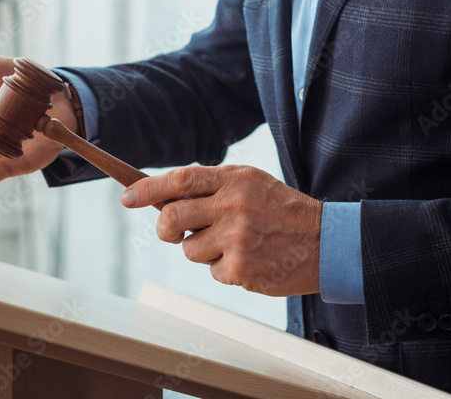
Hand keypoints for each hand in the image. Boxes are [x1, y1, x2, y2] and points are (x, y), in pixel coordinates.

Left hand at [121, 165, 321, 295]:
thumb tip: (166, 197)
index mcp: (234, 179)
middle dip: (164, 229)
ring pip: (188, 250)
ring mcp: (236, 238)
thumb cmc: (281, 210)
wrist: (324, 241)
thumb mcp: (251, 183)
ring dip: (202, 251)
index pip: (180, 179)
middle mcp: (233, 205)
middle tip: (172, 232)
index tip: (127, 197)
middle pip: (171, 219)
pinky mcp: (241, 268)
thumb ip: (213, 187)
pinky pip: (212, 271)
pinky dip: (224, 268)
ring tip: (233, 243)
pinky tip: (249, 259)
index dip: (148, 189)